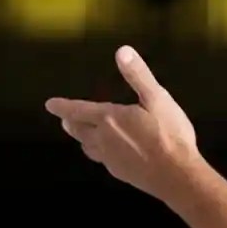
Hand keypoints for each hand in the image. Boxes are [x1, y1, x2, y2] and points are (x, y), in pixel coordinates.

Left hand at [45, 46, 203, 202]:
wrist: (176, 177)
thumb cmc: (169, 135)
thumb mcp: (158, 99)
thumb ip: (138, 76)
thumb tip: (121, 51)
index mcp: (110, 119)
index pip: (78, 110)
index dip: (63, 106)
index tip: (49, 104)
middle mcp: (104, 139)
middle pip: (79, 130)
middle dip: (70, 122)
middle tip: (64, 118)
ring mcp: (110, 159)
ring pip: (88, 147)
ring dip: (82, 138)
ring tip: (82, 134)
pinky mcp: (120, 173)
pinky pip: (102, 159)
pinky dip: (98, 151)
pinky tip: (108, 152)